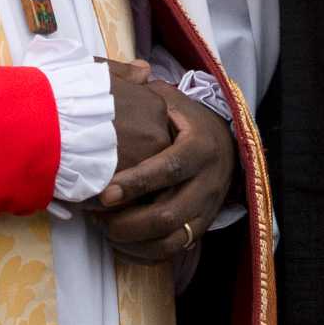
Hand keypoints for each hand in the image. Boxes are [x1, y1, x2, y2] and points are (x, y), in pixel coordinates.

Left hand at [92, 79, 234, 262]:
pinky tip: (120, 244)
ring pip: (170, 239)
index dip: (136, 184)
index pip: (170, 169)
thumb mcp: (170, 100)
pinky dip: (143, 254)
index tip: (104, 192)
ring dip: (133, 240)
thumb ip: (143, 89)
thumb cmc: (184, 120)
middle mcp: (209, 182)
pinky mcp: (201, 227)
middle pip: (168, 215)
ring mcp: (207, 209)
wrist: (226, 143)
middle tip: (97, 215)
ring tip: (105, 228)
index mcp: (201, 146)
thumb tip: (117, 70)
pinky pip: (172, 252)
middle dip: (127, 221)